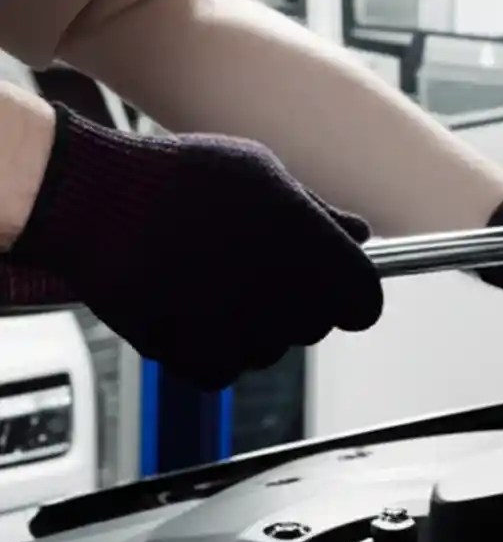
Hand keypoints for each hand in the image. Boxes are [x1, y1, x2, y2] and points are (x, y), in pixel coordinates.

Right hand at [7, 105, 382, 389]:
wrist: (99, 201)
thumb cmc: (183, 178)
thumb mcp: (264, 173)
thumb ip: (318, 213)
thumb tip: (357, 233)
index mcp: (321, 259)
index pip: (365, 304)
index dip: (349, 293)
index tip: (331, 282)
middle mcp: (293, 305)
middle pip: (314, 325)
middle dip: (294, 300)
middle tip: (248, 264)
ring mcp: (247, 338)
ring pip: (268, 348)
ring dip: (249, 324)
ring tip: (206, 277)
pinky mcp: (199, 360)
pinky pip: (223, 369)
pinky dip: (208, 347)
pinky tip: (187, 307)